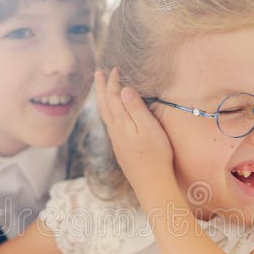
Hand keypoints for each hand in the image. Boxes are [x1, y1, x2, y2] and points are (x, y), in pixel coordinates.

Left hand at [94, 68, 174, 195]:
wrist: (152, 184)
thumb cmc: (156, 156)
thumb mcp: (149, 128)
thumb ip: (136, 108)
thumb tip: (124, 89)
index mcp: (121, 124)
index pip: (113, 97)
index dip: (113, 81)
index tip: (115, 68)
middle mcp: (115, 132)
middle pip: (104, 105)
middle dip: (100, 88)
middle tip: (98, 73)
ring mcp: (117, 142)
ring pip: (105, 116)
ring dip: (102, 100)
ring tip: (101, 90)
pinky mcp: (121, 150)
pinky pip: (110, 125)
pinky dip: (108, 113)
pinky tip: (112, 116)